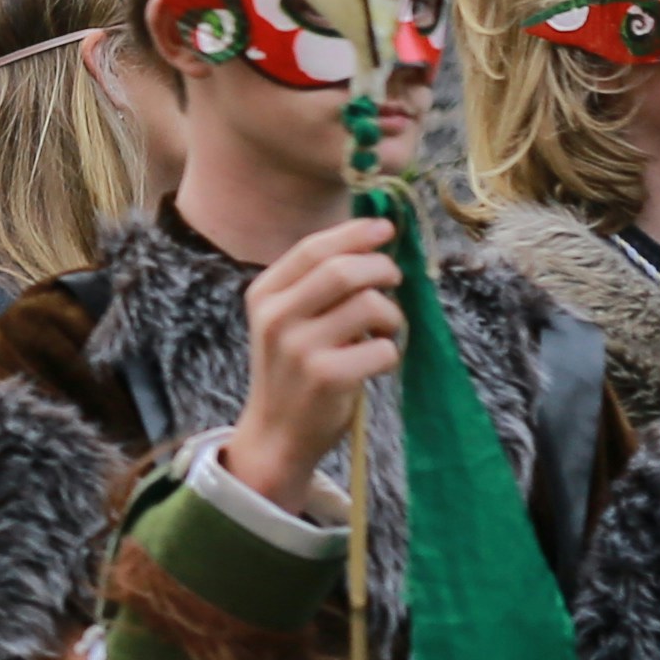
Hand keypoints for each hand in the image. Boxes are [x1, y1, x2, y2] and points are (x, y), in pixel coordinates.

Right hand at [220, 215, 403, 514]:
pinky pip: (382, 348)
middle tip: (395, 281)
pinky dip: (391, 352)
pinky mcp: (327, 377)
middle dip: (381, 269)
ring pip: (369, 305)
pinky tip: (377, 362)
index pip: (312, 248)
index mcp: (264, 294)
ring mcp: (299, 347)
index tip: (386, 228)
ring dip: (392, 315)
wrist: (277, 431)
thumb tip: (372, 240)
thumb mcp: (287, 319)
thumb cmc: (294, 368)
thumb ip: (316, 284)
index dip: (354, 233)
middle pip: (343, 270)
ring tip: (386, 329)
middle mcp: (276, 316)